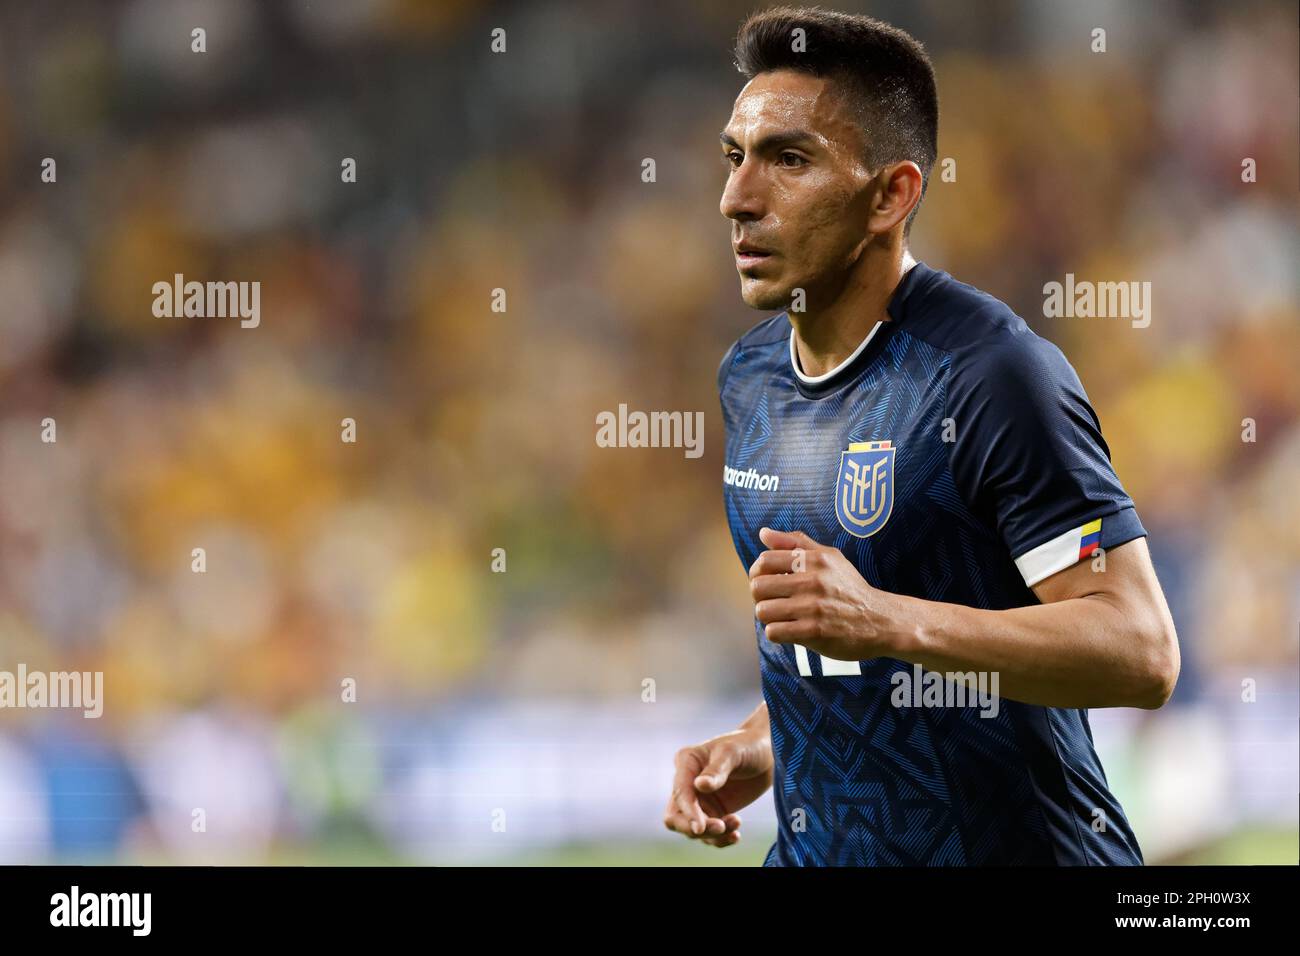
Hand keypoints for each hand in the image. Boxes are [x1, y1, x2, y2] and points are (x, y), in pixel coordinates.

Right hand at [663, 727, 772, 847]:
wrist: (767, 754)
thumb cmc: (748, 745)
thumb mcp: (733, 753)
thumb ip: (717, 769)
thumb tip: (699, 786)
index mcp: (686, 762)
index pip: (680, 792)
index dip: (688, 812)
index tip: (700, 828)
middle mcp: (688, 782)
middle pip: (675, 816)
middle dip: (693, 828)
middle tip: (720, 828)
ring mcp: (700, 800)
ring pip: (692, 829)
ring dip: (712, 834)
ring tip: (737, 822)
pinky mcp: (714, 812)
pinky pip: (709, 834)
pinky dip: (720, 839)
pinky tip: (736, 835)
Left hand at [749, 526, 901, 660]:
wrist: (880, 621)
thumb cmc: (850, 588)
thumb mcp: (830, 557)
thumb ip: (796, 543)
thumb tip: (763, 533)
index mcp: (814, 559)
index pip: (764, 561)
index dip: (758, 573)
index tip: (766, 581)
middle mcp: (812, 581)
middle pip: (758, 587)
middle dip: (761, 597)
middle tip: (773, 601)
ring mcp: (813, 607)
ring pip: (763, 611)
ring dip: (769, 617)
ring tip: (783, 616)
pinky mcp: (814, 632)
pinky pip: (774, 632)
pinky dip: (777, 633)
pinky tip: (790, 630)